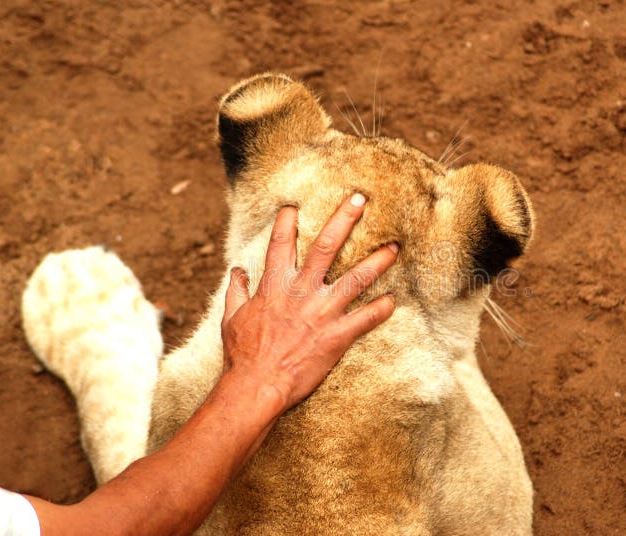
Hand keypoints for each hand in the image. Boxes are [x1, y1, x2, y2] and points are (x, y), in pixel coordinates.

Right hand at [220, 193, 397, 412]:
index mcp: (274, 285)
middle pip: (326, 246)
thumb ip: (236, 291)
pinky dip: (381, 309)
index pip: (281, 243)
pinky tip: (393, 301)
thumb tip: (236, 271)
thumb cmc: (243, 354)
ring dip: (377, 262)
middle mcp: (301, 291)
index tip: (296, 206)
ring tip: (394, 248)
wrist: (257, 386)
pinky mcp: (336, 336)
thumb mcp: (232, 318)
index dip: (288, 221)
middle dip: (345, 220)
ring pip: (355, 279)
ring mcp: (321, 312)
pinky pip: (365, 319)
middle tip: (362, 200)